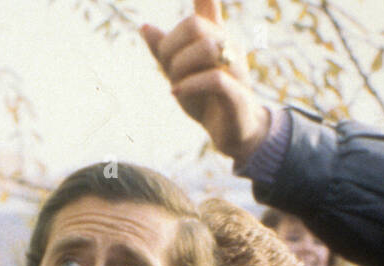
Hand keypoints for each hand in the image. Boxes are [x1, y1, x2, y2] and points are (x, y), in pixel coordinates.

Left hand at [141, 0, 269, 163]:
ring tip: (176, 85)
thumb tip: (144, 27)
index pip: (207, 3)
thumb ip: (166, 51)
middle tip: (168, 70)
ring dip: (180, 67)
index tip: (179, 36)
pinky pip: (215, 79)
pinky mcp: (239, 95)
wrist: (232, 133)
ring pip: (206, 47)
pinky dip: (190, 85)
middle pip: (195, 24)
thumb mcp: (181, 74)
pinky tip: (177, 92)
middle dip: (171, 48)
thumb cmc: (206, 100)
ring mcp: (237, 69)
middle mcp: (229, 47)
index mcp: (216, 37)